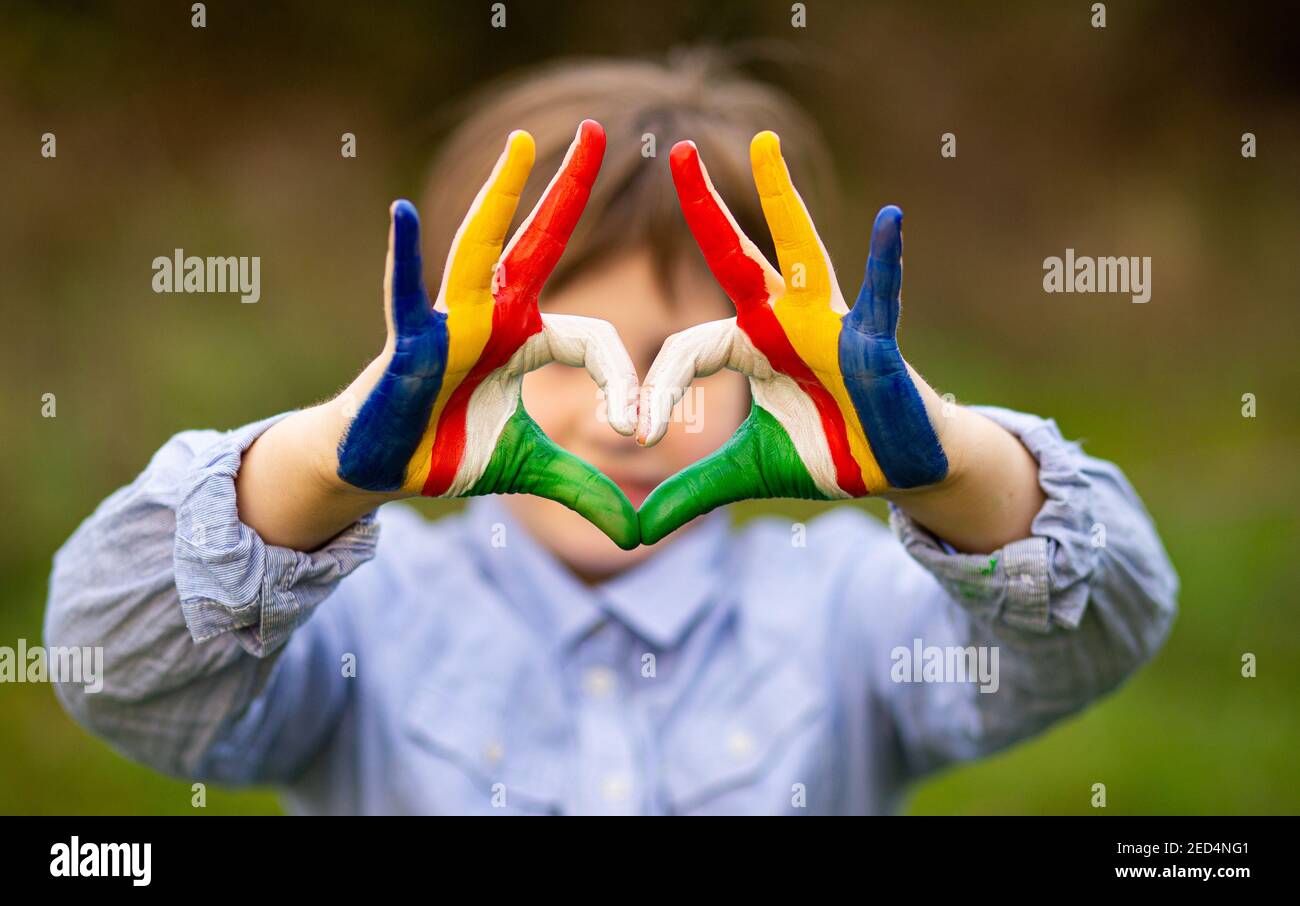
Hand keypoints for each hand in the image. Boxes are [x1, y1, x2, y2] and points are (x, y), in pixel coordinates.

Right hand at [334, 120, 640, 548]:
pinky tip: (400, 214)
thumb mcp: (531, 469)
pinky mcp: (406, 344)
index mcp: (528, 338)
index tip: (637, 432)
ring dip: (501, 199)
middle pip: (540, 244)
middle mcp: (493, 316)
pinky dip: (403, 259)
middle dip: (570, 189)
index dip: (625, 383)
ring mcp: (448, 323)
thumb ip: (584, 491)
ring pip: (480, 252)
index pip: (595, 338)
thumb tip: (638, 536)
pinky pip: (405, 297)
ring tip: (521, 146)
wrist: (378, 466)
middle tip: (604, 130)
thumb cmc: (448, 450)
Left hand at [636, 132, 948, 543]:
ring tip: (766, 146)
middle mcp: (783, 322)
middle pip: (735, 258)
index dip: (661, 390)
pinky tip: (892, 219)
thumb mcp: (748, 472)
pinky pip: (880, 297)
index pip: (689, 349)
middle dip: (705, 206)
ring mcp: (830, 324)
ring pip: (800, 254)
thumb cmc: (827, 451)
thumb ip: (692, 491)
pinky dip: (886, 261)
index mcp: (748, 346)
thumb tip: (634, 532)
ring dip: (783, 200)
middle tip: (676, 150)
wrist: (896, 468)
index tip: (639, 435)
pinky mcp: (875, 342)